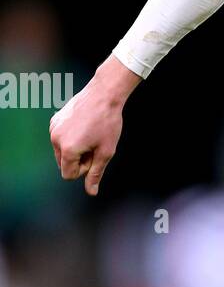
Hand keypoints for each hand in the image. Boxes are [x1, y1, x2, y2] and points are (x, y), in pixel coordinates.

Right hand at [49, 54, 140, 195]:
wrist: (104, 94)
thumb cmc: (108, 123)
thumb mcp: (105, 152)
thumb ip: (96, 174)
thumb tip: (91, 192)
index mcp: (68, 149)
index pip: (69, 175)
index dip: (84, 170)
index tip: (95, 156)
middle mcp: (55, 140)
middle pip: (64, 164)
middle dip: (78, 161)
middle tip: (94, 146)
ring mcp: (53, 129)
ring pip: (61, 152)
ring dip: (75, 150)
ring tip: (90, 136)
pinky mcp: (54, 120)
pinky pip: (60, 139)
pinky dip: (71, 138)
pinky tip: (84, 127)